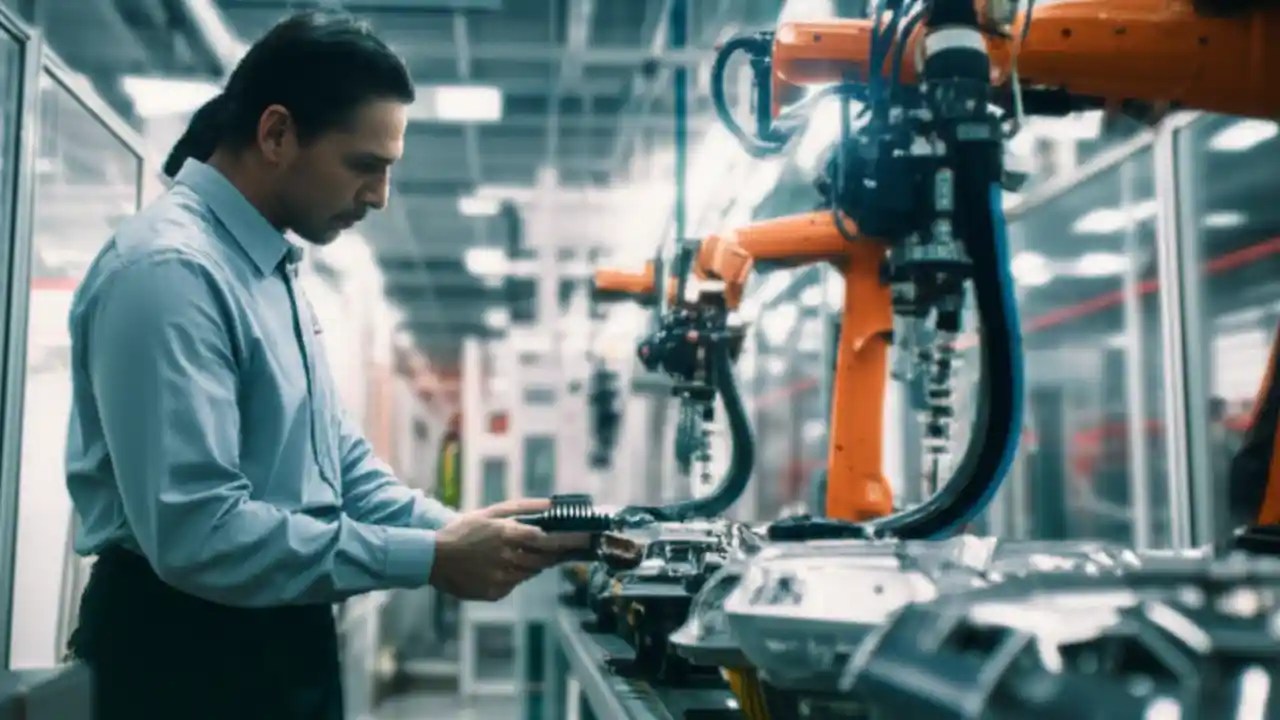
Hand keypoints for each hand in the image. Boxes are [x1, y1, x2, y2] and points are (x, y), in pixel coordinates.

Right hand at [430, 499, 577, 600]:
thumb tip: (550, 503)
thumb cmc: (463, 531)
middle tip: (571, 547)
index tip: (585, 538)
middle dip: (559, 553)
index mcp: (506, 535)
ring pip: (531, 572)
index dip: (568, 540)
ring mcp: (501, 578)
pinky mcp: (494, 593)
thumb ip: (522, 507)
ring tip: (529, 552)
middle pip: (544, 558)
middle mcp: (506, 558)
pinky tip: (504, 565)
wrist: (432, 558)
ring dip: (537, 562)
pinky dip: (516, 574)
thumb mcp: (490, 512)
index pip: (547, 539)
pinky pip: (515, 583)